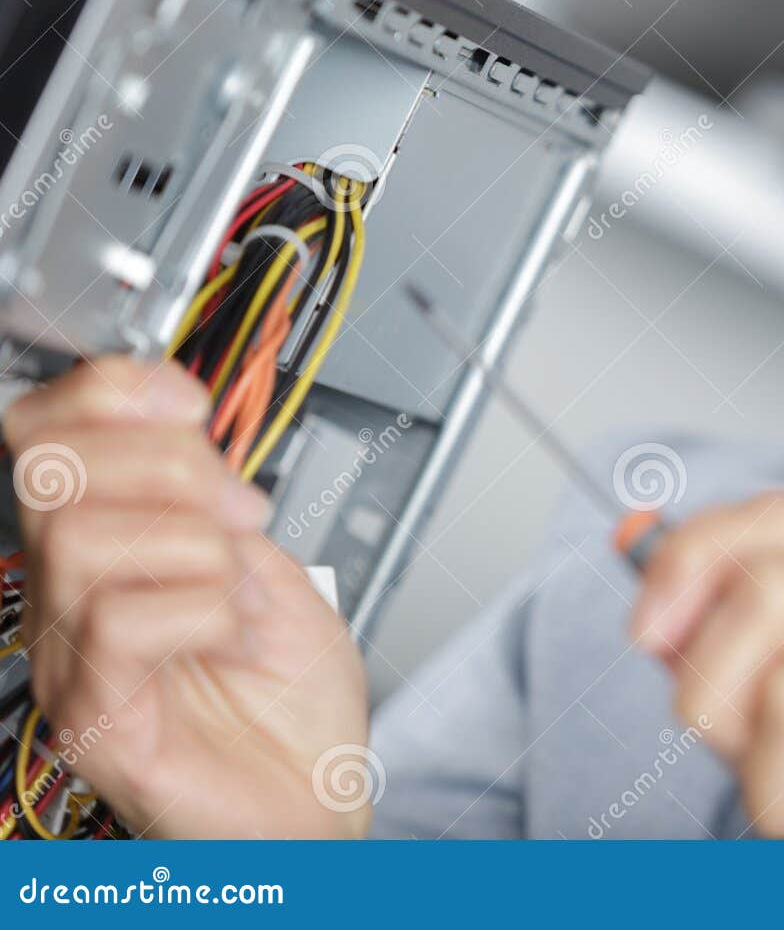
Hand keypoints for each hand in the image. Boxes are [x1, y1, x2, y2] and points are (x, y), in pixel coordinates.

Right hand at [6, 357, 370, 837]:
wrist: (319, 809)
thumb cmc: (295, 710)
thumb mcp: (275, 570)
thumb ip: (220, 507)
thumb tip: (188, 441)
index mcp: (113, 551)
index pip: (47, 433)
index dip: (112, 391)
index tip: (188, 403)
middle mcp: (75, 601)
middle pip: (55, 470)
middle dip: (171, 465)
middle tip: (241, 513)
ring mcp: (75, 662)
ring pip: (81, 539)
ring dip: (192, 543)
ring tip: (241, 585)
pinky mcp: (95, 719)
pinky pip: (118, 623)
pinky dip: (202, 606)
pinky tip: (233, 631)